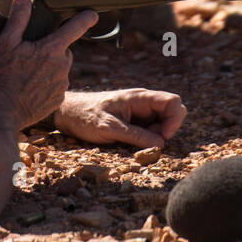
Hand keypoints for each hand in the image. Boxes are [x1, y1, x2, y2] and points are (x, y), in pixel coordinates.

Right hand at [0, 0, 98, 129]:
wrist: (3, 113)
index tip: (92, 13)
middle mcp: (62, 66)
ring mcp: (62, 85)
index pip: (75, 27)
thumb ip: (17, 19)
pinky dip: (46, 85)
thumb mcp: (4, 43)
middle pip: (64, 50)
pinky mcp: (58, 100)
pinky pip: (56, 87)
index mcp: (51, 49)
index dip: (85, 18)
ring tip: (26, 74)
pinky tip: (29, 88)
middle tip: (30, 55)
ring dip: (49, 68)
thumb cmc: (1, 77)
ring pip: (60, 69)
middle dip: (52, 49)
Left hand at [55, 87, 186, 147]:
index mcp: (139, 98)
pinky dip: (147, 139)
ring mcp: (140, 112)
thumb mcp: (109, 128)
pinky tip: (130, 142)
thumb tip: (161, 144)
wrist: (67, 114)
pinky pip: (151, 130)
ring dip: (156, 136)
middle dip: (167, 130)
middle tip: (148, 141)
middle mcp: (143, 102)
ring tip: (133, 140)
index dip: (174, 120)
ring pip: (162, 123)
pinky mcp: (135, 121)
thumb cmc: (85, 117)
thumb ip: (135, 135)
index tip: (163, 137)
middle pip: (172, 113)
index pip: (173, 101)